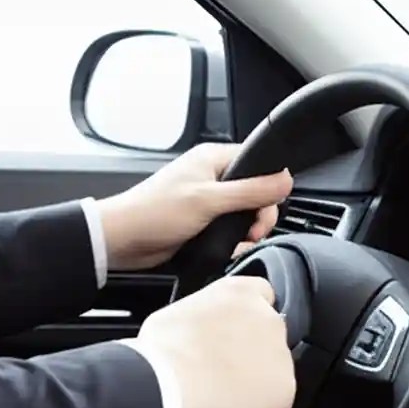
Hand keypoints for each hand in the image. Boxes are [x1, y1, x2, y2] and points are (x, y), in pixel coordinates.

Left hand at [95, 143, 293, 270]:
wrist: (123, 240)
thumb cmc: (153, 212)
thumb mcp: (208, 200)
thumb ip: (250, 191)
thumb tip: (285, 180)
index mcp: (213, 159)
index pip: (258, 163)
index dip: (269, 185)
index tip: (267, 207)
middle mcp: (212, 177)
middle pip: (256, 192)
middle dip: (259, 214)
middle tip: (252, 231)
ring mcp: (207, 201)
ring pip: (244, 213)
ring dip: (246, 230)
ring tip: (239, 241)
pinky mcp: (202, 223)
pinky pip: (230, 229)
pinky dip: (233, 241)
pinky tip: (228, 248)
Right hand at [133, 276, 294, 407]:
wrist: (164, 384)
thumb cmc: (161, 352)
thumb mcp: (180, 317)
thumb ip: (206, 321)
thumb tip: (201, 340)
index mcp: (240, 294)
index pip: (261, 295)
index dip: (247, 320)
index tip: (235, 336)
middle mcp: (267, 318)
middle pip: (267, 338)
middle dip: (248, 357)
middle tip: (219, 376)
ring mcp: (279, 354)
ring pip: (272, 375)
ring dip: (251, 387)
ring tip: (216, 403)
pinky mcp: (283, 390)